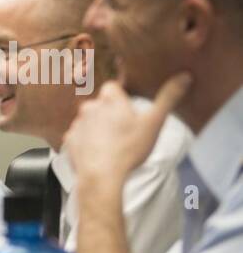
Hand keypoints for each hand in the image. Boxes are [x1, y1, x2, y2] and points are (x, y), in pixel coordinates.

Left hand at [64, 74, 190, 184]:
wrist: (101, 176)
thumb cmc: (128, 149)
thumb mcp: (154, 123)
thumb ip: (168, 98)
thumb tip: (184, 76)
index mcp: (110, 100)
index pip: (113, 87)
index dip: (121, 97)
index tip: (129, 110)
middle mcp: (89, 107)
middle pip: (101, 104)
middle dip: (110, 113)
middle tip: (124, 130)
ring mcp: (77, 124)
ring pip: (89, 120)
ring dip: (97, 127)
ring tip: (111, 144)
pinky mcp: (69, 140)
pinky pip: (79, 136)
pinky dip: (86, 142)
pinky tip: (98, 152)